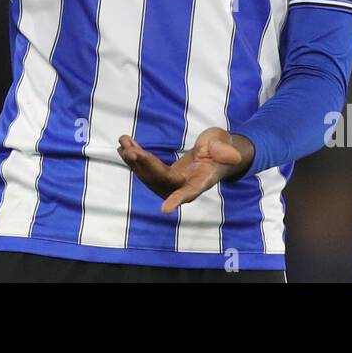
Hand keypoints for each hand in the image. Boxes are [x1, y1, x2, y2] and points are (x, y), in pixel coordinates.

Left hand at [118, 127, 254, 213]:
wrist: (215, 155)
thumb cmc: (222, 151)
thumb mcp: (226, 148)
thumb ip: (225, 151)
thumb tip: (228, 154)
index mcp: (201, 182)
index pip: (189, 193)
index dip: (177, 200)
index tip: (165, 209)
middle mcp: (184, 186)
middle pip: (161, 180)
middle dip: (145, 165)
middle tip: (130, 151)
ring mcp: (172, 183)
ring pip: (149, 176)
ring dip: (134, 160)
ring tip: (123, 143)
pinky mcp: (163, 176)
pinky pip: (146, 169)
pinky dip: (135, 158)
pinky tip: (124, 147)